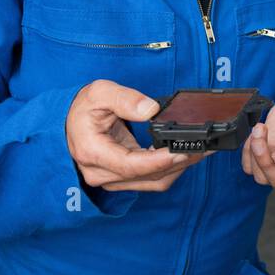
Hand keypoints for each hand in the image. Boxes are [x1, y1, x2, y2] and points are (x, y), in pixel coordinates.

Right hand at [67, 80, 208, 191]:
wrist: (69, 123)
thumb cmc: (83, 109)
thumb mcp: (99, 92)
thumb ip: (125, 99)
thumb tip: (151, 110)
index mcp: (92, 151)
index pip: (130, 164)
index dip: (159, 160)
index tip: (181, 150)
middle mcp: (101, 172)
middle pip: (148, 176)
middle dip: (179, 162)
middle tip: (204, 147)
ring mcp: (111, 180)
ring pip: (153, 182)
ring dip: (179, 168)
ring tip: (201, 150)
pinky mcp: (122, 179)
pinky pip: (151, 180)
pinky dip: (171, 169)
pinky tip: (185, 154)